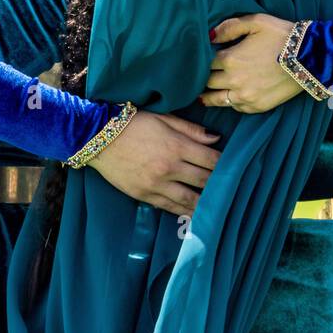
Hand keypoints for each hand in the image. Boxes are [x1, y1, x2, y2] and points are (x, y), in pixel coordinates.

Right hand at [89, 111, 220, 216]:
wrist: (97, 138)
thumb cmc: (132, 123)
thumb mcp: (163, 118)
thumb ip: (191, 130)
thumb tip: (216, 139)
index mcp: (176, 146)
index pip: (211, 160)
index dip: (225, 165)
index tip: (235, 167)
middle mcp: (169, 168)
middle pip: (204, 181)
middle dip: (220, 184)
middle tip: (232, 188)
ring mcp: (156, 184)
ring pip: (190, 199)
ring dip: (206, 203)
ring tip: (219, 206)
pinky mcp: (145, 195)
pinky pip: (170, 207)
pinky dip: (185, 211)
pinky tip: (195, 213)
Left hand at [199, 14, 302, 112]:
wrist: (310, 58)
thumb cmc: (282, 36)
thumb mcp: (255, 22)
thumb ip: (229, 27)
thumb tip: (210, 35)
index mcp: (230, 59)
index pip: (205, 63)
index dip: (201, 60)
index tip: (198, 61)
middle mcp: (234, 80)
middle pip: (207, 82)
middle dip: (202, 78)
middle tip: (196, 78)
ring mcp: (245, 96)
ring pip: (216, 100)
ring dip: (208, 96)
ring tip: (201, 95)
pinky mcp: (257, 106)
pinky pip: (235, 108)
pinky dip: (229, 102)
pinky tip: (227, 98)